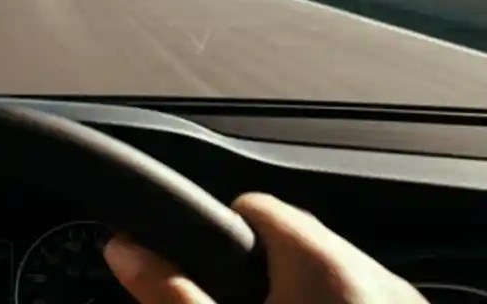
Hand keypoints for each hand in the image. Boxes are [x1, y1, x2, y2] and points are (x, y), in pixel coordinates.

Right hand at [102, 193, 426, 303]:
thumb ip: (172, 296)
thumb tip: (126, 252)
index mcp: (322, 265)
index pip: (255, 208)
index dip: (218, 239)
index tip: (203, 275)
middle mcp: (377, 279)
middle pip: (296, 246)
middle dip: (260, 279)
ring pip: (334, 282)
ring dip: (300, 301)